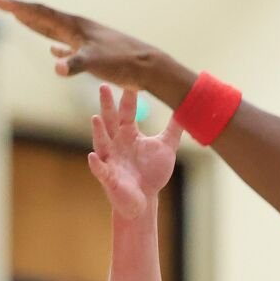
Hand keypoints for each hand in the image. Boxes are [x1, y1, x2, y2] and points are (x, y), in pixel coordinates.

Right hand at [0, 0, 186, 99]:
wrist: (148, 67)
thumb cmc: (123, 63)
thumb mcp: (96, 63)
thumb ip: (75, 64)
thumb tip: (57, 68)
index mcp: (75, 26)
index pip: (40, 13)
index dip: (17, 7)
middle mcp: (78, 29)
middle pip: (43, 17)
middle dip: (20, 10)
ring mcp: (86, 40)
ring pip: (54, 29)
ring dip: (35, 24)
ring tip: (19, 18)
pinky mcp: (94, 53)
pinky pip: (68, 47)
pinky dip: (56, 47)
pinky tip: (54, 52)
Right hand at [89, 85, 180, 219]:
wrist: (144, 201)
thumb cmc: (152, 174)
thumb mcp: (166, 147)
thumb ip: (174, 129)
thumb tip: (187, 108)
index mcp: (128, 134)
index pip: (127, 112)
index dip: (128, 98)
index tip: (130, 80)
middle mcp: (116, 143)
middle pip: (110, 120)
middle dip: (106, 105)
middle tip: (102, 86)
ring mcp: (110, 160)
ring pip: (102, 142)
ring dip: (98, 131)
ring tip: (95, 118)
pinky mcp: (108, 178)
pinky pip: (100, 169)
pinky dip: (96, 164)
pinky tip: (92, 156)